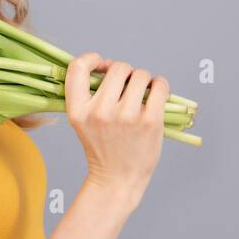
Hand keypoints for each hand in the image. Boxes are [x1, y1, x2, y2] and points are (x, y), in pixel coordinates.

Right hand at [64, 51, 169, 203]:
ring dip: (144, 79)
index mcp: (78, 111)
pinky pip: (159, 86)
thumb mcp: (83, 122)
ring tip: (143, 93)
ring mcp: (126, 116)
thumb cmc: (102, 147)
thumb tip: (109, 64)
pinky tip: (157, 92)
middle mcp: (100, 112)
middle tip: (128, 86)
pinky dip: (160, 85)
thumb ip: (89, 95)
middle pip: (117, 68)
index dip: (92, 59)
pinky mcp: (149, 121)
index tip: (102, 65)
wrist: (117, 179)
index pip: (78, 68)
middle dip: (125, 72)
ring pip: (140, 75)